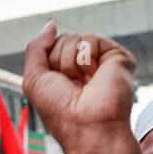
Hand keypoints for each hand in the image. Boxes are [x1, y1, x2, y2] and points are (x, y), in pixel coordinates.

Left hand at [22, 22, 136, 148]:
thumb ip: (36, 48)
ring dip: (69, 63)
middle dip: (57, 62)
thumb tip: (51, 25)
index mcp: (69, 74)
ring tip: (83, 83)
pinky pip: (90, 39)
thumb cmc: (60, 111)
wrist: (87, 127)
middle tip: (71, 86)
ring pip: (74, 38)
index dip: (48, 63)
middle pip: (62, 40)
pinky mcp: (118, 57)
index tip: (57, 88)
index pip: (52, 48)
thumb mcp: (34, 79)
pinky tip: (94, 76)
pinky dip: (85, 58)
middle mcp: (87, 67)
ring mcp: (103, 61)